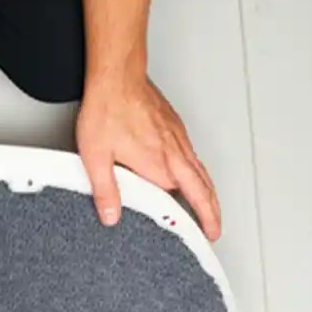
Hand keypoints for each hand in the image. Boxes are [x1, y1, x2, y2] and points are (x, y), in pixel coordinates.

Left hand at [76, 76, 220, 239]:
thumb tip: (111, 216)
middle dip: (212, 210)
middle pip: (204, 187)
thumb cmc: (107, 110)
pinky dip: (198, 171)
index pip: (188, 201)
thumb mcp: (96, 157)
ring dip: (208, 191)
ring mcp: (178, 138)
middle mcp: (175, 153)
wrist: (117, 77)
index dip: (200, 220)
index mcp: (160, 165)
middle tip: (215, 228)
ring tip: (208, 208)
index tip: (208, 234)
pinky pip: (193, 155)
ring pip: (201, 170)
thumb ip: (106, 191)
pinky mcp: (175, 127)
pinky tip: (190, 174)